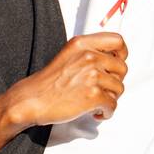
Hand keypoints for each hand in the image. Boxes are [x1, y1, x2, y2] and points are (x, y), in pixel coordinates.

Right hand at [5, 33, 127, 129]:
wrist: (31, 100)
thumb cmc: (48, 82)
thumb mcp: (68, 55)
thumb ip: (89, 53)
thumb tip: (113, 60)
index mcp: (82, 44)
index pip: (117, 41)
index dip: (122, 54)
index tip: (118, 63)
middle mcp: (89, 57)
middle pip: (122, 68)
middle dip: (115, 81)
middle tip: (104, 88)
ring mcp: (92, 76)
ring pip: (119, 88)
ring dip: (111, 98)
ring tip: (97, 102)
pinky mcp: (93, 95)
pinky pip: (113, 105)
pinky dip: (107, 112)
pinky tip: (96, 112)